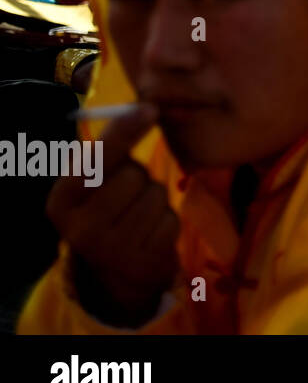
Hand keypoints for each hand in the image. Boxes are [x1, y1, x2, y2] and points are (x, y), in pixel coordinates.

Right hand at [47, 104, 179, 327]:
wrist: (118, 274)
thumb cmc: (108, 213)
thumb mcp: (94, 185)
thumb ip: (110, 151)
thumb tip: (145, 108)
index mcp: (62, 201)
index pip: (96, 159)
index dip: (124, 131)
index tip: (149, 108)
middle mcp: (80, 227)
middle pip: (133, 175)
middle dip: (139, 176)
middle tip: (128, 195)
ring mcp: (112, 248)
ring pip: (156, 194)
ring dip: (156, 200)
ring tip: (139, 215)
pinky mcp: (143, 262)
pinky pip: (171, 219)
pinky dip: (167, 221)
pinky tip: (150, 233)